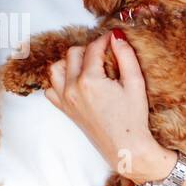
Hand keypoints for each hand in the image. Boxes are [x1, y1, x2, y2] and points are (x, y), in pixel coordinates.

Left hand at [43, 29, 173, 182]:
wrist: (126, 149)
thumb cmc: (133, 119)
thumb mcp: (135, 84)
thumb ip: (126, 56)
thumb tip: (117, 37)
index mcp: (89, 81)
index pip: (93, 49)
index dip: (104, 39)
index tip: (113, 37)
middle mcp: (72, 89)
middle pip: (72, 54)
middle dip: (88, 50)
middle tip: (104, 54)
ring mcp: (65, 100)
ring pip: (56, 69)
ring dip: (70, 63)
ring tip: (88, 67)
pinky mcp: (65, 110)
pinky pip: (51, 89)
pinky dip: (59, 82)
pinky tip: (76, 83)